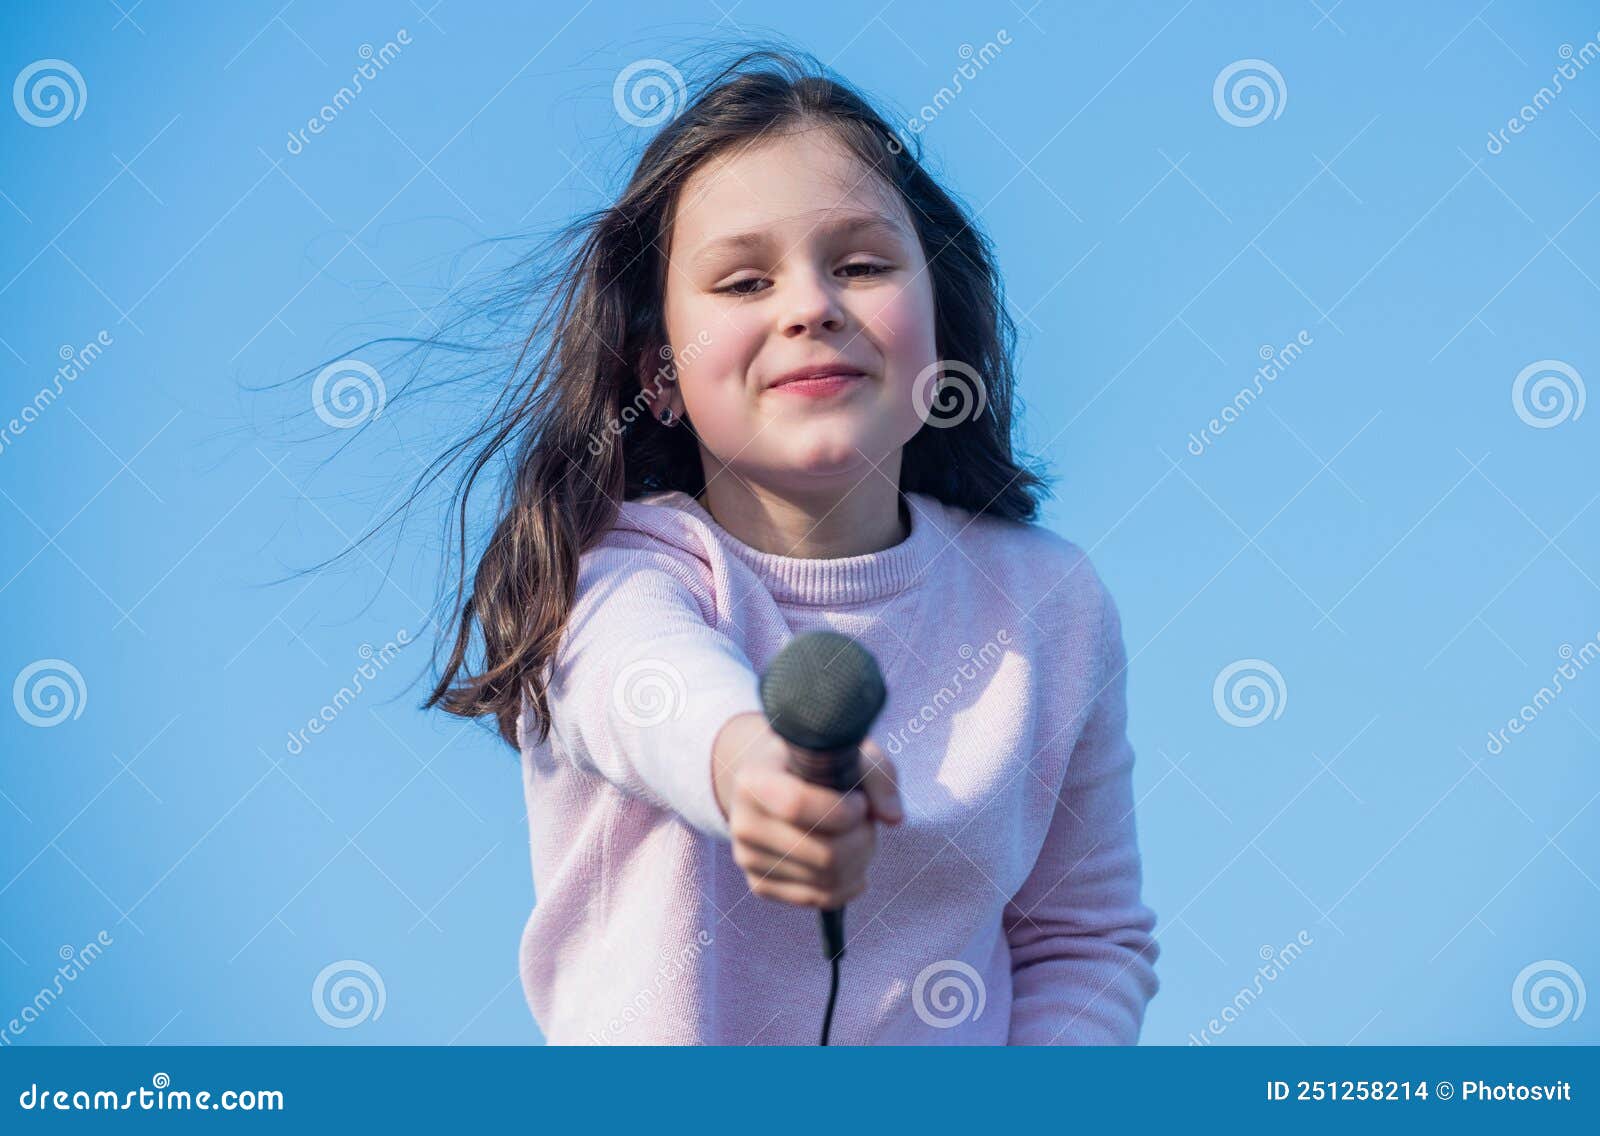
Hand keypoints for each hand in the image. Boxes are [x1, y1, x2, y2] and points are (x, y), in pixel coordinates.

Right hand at [711, 711, 901, 908]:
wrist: (773, 780)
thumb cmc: (815, 764)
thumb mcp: (847, 752)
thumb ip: (878, 776)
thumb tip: (893, 818)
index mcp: (753, 780)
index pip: (797, 806)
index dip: (843, 810)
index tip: (860, 802)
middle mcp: (743, 823)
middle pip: (824, 854)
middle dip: (863, 840)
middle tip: (867, 821)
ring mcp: (748, 858)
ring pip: (827, 881)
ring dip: (860, 861)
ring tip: (860, 836)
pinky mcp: (760, 885)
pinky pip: (819, 899)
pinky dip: (848, 884)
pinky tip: (852, 861)